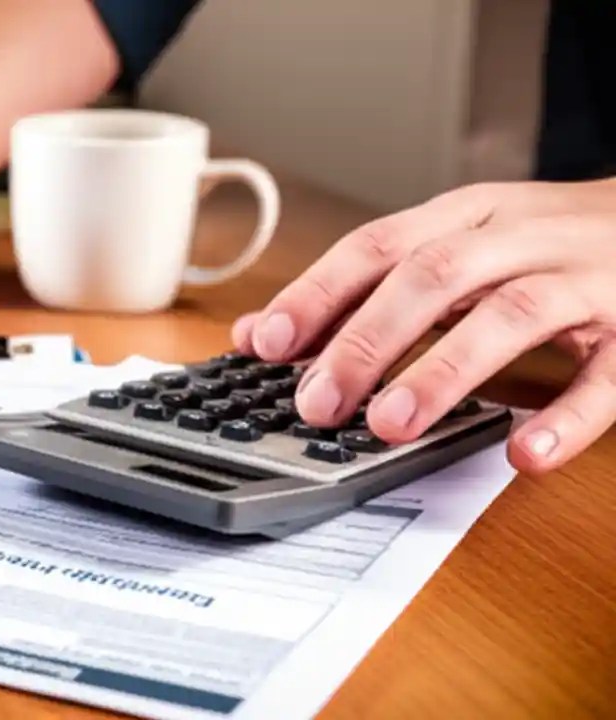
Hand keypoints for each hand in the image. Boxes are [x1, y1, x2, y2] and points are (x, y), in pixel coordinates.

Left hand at [231, 177, 615, 472]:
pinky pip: (609, 375)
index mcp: (471, 216)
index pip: (379, 245)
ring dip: (444, 372)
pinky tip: (524, 454)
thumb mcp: (461, 247)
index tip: (268, 342)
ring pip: (513, 316)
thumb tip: (266, 333)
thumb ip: (369, 290)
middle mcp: (524, 237)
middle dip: (367, 340)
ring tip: (390, 425)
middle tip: (318, 402)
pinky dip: (567, 417)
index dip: (319, 292)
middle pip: (434, 277)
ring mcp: (588, 279)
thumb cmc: (552, 245)